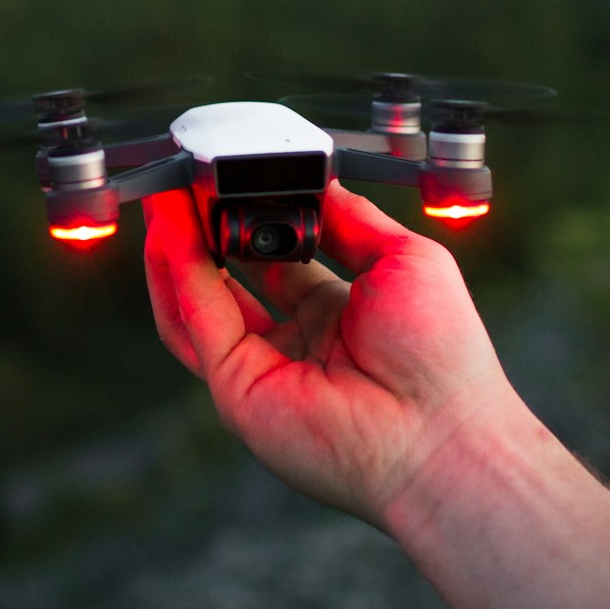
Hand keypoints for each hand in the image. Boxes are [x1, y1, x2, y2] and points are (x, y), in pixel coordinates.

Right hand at [142, 181, 519, 527]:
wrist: (440, 432)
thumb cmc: (441, 356)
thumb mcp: (404, 259)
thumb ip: (351, 219)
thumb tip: (314, 180)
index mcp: (338, 314)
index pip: (277, 257)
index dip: (252, 216)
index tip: (235, 176)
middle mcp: (294, 343)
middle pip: (229, 276)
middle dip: (204, 226)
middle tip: (189, 176)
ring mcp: (260, 368)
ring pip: (198, 300)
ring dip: (177, 246)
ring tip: (167, 193)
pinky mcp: (236, 387)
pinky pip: (196, 319)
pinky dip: (178, 271)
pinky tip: (172, 227)